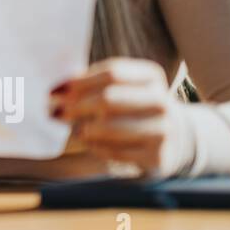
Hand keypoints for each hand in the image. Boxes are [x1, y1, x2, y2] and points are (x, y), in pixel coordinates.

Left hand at [50, 58, 188, 176]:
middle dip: (77, 106)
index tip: (57, 90)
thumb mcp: (124, 88)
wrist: (174, 139)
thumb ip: (95, 83)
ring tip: (74, 129)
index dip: (81, 81)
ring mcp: (163, 130)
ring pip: (110, 127)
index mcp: (151, 76)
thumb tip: (59, 88)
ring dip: (83, 129)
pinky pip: (115, 151)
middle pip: (108, 98)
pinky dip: (96, 147)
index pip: (112, 73)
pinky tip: (89, 143)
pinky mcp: (157, 157)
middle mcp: (161, 101)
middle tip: (56, 112)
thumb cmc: (135, 107)